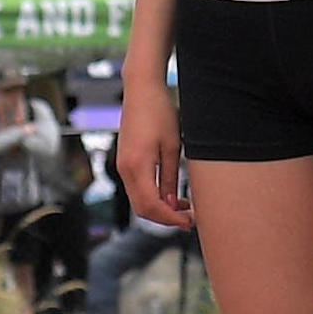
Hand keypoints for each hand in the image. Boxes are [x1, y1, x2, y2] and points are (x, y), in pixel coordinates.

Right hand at [116, 92, 191, 230]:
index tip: (189, 223)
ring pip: (139, 201)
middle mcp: (125, 169)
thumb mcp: (172, 147)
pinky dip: (153, 198)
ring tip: (184, 207)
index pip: (152, 206)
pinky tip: (171, 195)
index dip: (171, 219)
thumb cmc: (160, 113)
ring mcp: (122, 166)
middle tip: (189, 219)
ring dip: (160, 209)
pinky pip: (137, 189)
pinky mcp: (125, 162)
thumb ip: (170, 178)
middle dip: (165, 218)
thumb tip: (170, 205)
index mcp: (137, 166)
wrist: (142, 91)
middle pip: (142, 209)